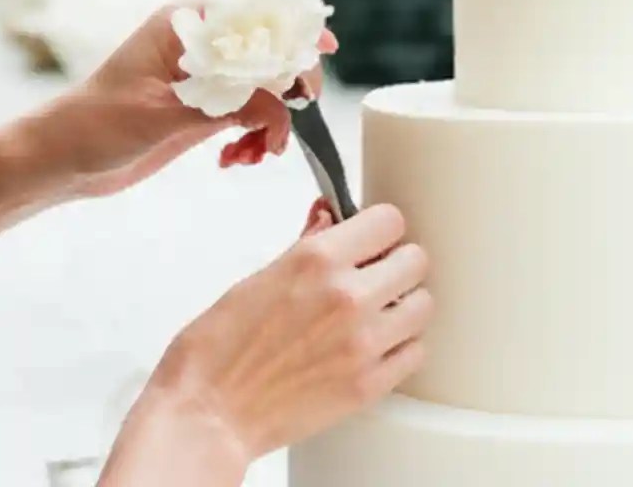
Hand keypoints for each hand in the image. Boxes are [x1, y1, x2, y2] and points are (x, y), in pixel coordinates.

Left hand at [26, 5, 337, 198]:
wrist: (61, 161)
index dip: (293, 27)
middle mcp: (198, 46)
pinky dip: (255, 138)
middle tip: (288, 127)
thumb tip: (283, 106)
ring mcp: (203, 79)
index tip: (325, 48)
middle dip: (287, 92)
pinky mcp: (203, 110)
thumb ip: (227, 105)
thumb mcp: (164, 115)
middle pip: (268, 53)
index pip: (252, 12)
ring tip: (256, 153)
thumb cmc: (96, 124)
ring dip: (272, 123)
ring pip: (264, 91)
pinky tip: (237, 159)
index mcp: (183, 26)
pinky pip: (250, 117)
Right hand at [100, 202, 431, 483]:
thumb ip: (306, 245)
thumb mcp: (257, 279)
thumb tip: (330, 219)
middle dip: (395, 264)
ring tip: (376, 314)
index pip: (390, 221)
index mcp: (317, 260)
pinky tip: (376, 347)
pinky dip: (401, 348)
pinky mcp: (370, 384)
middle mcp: (348, 296)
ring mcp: (364, 342)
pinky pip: (415, 352)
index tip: (371, 240)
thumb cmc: (218, 350)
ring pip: (423, 305)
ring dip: (403, 306)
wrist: (209, 413)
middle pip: (415, 260)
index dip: (379, 229)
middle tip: (375, 276)